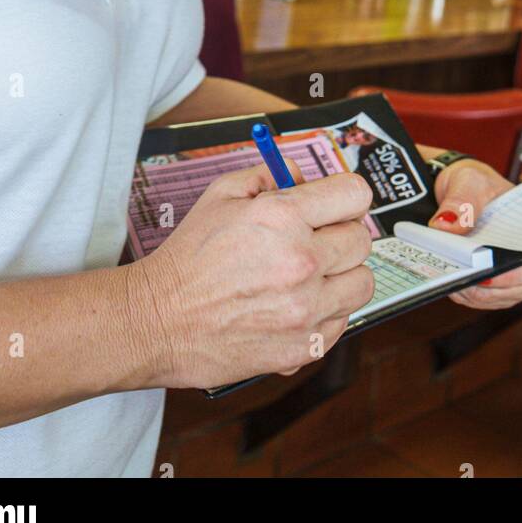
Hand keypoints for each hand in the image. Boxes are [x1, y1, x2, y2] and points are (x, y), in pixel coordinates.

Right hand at [127, 162, 374, 389]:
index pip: (355, 194)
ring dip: (343, 274)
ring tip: (313, 274)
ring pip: (362, 283)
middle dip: (342, 233)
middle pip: (362, 239)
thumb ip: (268, 175)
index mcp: (284, 218)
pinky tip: (300, 303)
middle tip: (319, 238)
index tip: (339, 203)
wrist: (159, 320)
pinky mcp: (302, 347)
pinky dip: (328, 312)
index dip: (347, 195)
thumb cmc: (188, 258)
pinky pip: (343, 322)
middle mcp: (302, 263)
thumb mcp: (221, 194)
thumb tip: (302, 175)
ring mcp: (305, 309)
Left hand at [429, 160, 521, 309]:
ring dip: (471, 290)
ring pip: (496, 297)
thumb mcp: (470, 182)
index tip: (486, 274)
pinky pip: (481, 299)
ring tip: (450, 274)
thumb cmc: (476, 184)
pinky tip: (451, 279)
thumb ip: (461, 203)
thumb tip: (446, 226)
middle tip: (457, 274)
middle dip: (484, 286)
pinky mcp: (494, 286)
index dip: (515, 274)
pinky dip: (465, 292)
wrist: (461, 192)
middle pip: (516, 287)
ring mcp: (514, 277)